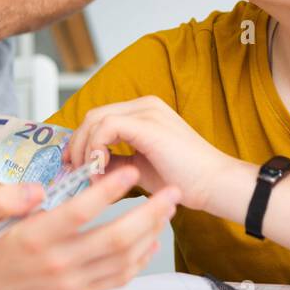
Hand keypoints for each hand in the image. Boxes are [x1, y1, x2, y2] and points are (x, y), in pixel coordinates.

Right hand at [0, 164, 179, 289]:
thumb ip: (6, 197)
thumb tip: (36, 189)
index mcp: (33, 236)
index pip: (79, 212)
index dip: (108, 191)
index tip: (130, 170)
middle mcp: (55, 263)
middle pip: (115, 240)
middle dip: (150, 213)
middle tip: (171, 191)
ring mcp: (68, 283)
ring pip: (122, 261)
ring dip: (151, 233)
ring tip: (167, 209)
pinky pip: (115, 279)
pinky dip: (139, 260)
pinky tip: (150, 239)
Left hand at [66, 95, 235, 211]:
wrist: (215, 184)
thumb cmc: (186, 179)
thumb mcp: (139, 169)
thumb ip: (116, 164)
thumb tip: (91, 169)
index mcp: (144, 112)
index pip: (100, 118)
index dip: (81, 140)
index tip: (73, 165)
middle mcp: (144, 105)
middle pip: (93, 116)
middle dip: (78, 144)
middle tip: (74, 171)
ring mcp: (146, 111)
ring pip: (96, 119)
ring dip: (86, 150)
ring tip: (92, 176)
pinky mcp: (147, 124)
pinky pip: (106, 127)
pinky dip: (96, 148)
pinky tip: (101, 170)